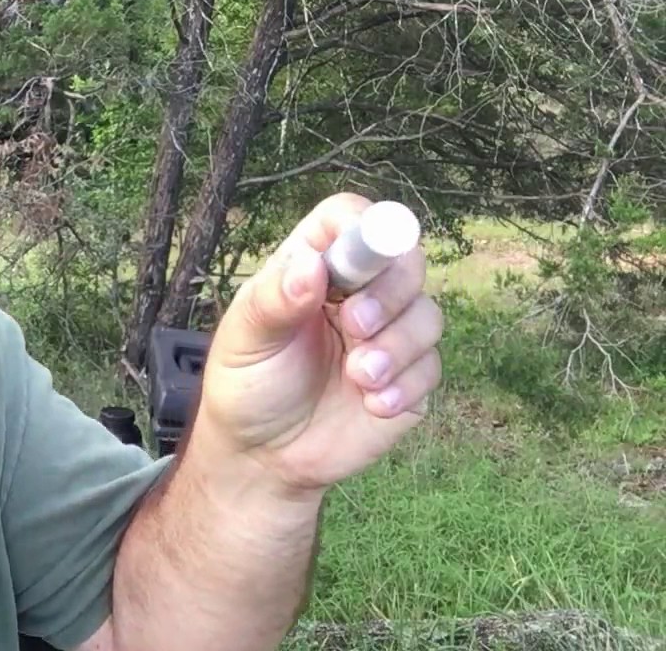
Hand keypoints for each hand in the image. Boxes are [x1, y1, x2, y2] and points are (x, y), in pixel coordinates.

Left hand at [193, 193, 443, 494]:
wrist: (262, 458)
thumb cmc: (246, 388)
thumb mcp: (245, 343)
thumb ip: (275, 302)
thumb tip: (311, 264)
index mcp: (312, 268)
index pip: (349, 220)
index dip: (365, 228)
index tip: (360, 261)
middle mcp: (357, 293)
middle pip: (406, 260)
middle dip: (390, 293)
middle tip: (355, 326)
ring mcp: (387, 335)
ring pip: (427, 314)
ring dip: (398, 346)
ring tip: (358, 377)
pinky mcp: (409, 379)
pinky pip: (432, 367)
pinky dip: (406, 385)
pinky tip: (372, 405)